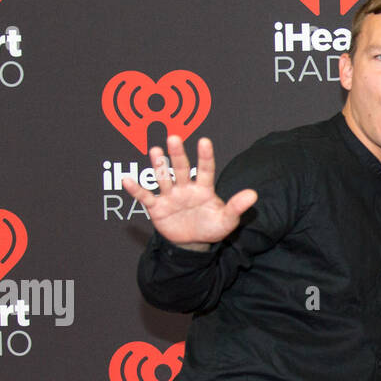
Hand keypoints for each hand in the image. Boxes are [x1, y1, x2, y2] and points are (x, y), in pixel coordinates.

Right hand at [121, 135, 257, 251]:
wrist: (193, 243)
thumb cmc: (211, 227)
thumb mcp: (227, 220)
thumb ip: (237, 207)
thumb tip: (253, 194)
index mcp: (204, 188)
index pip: (206, 169)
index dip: (205, 156)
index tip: (204, 141)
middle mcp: (185, 188)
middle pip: (181, 169)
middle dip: (177, 155)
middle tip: (174, 137)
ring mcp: (170, 196)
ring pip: (163, 178)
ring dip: (158, 165)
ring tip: (155, 150)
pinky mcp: (157, 207)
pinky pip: (145, 197)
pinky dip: (136, 189)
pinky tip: (127, 180)